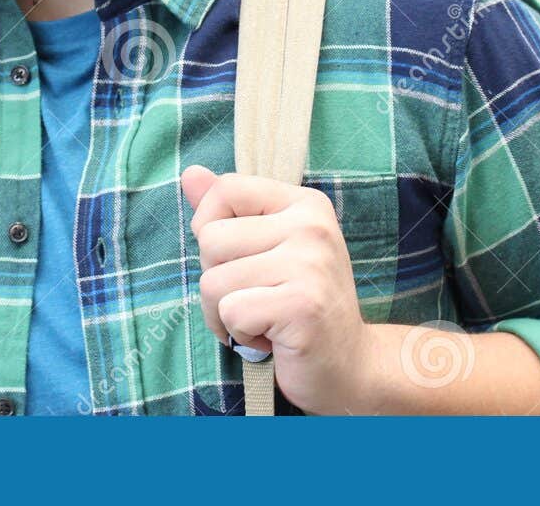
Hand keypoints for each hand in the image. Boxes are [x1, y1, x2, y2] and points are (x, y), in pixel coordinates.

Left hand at [180, 164, 379, 414]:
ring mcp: (310, 264)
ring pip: (213, 281)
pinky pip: (230, 312)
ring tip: (262, 319)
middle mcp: (311, 226)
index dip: (209, 226)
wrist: (349, 365)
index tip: (236, 258)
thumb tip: (190, 173)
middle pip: (210, 239)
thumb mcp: (267, 248)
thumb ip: (229, 211)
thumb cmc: (299, 305)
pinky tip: (270, 338)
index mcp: (304, 204)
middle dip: (218, 279)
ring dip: (224, 313)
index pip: (226, 189)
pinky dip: (239, 335)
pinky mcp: (301, 305)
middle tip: (256, 297)